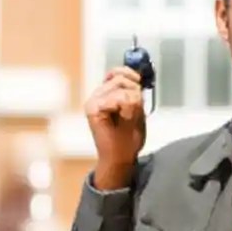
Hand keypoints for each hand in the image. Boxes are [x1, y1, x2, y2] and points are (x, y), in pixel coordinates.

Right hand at [84, 67, 146, 189]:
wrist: (120, 158)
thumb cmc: (127, 138)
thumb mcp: (136, 109)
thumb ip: (134, 91)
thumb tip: (136, 74)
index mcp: (105, 94)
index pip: (119, 72)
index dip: (133, 78)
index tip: (138, 95)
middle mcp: (96, 96)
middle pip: (123, 77)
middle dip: (135, 94)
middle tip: (132, 113)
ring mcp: (93, 101)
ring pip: (123, 86)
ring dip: (133, 102)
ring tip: (127, 118)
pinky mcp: (93, 109)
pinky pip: (120, 98)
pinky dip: (129, 108)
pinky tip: (124, 120)